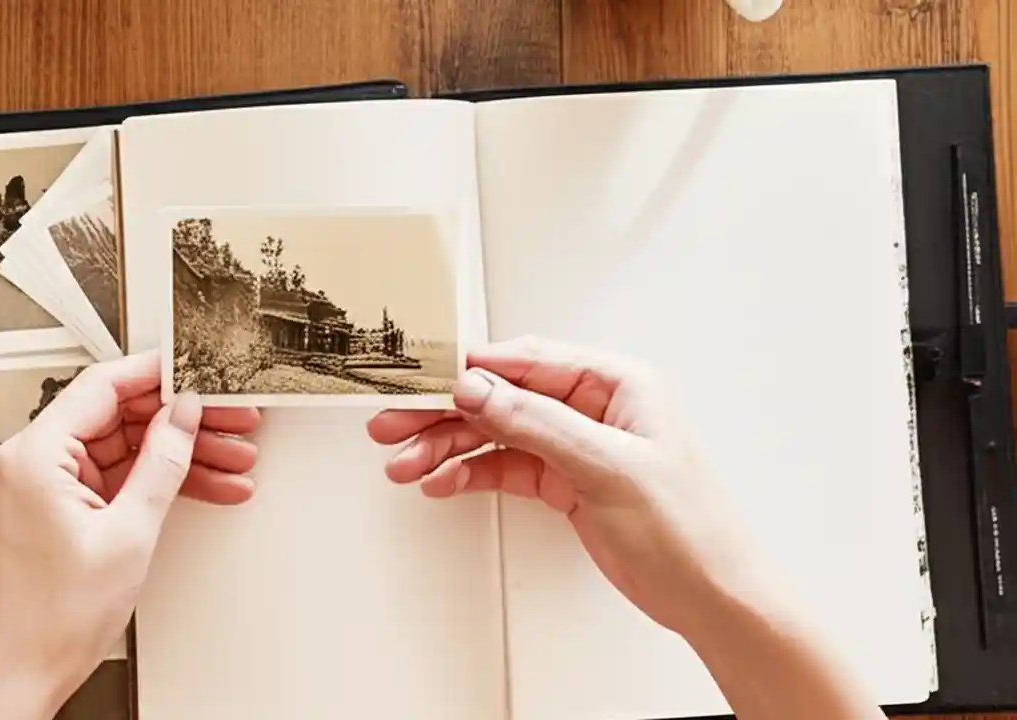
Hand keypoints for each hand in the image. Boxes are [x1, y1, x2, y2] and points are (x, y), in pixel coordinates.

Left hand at [0, 350, 259, 719]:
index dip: (158, 372)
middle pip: (121, 415)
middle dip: (183, 419)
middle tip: (232, 416)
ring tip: (233, 456)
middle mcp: (35, 462)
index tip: (199, 367)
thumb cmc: (52, 617)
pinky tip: (209, 485)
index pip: (104, 386)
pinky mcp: (64, 508)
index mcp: (36, 455)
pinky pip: (121, 478)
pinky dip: (162, 482)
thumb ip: (161, 465)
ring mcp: (49, 486)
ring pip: (128, 448)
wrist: (25, 671)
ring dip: (182, 453)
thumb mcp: (128, 532)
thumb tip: (183, 416)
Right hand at [368, 336, 884, 719]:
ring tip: (406, 463)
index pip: (529, 360)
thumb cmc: (690, 530)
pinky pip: (506, 468)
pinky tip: (441, 482)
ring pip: (497, 435)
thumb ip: (538, 424)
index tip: (425, 378)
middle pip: (504, 397)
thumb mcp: (609, 467)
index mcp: (619, 383)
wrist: (712, 597)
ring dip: (450, 448)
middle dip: (447, 412)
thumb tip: (480, 389)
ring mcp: (577, 446)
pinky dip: (471, 474)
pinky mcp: (567, 482)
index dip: (472, 368)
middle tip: (396, 423)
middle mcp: (594, 408)